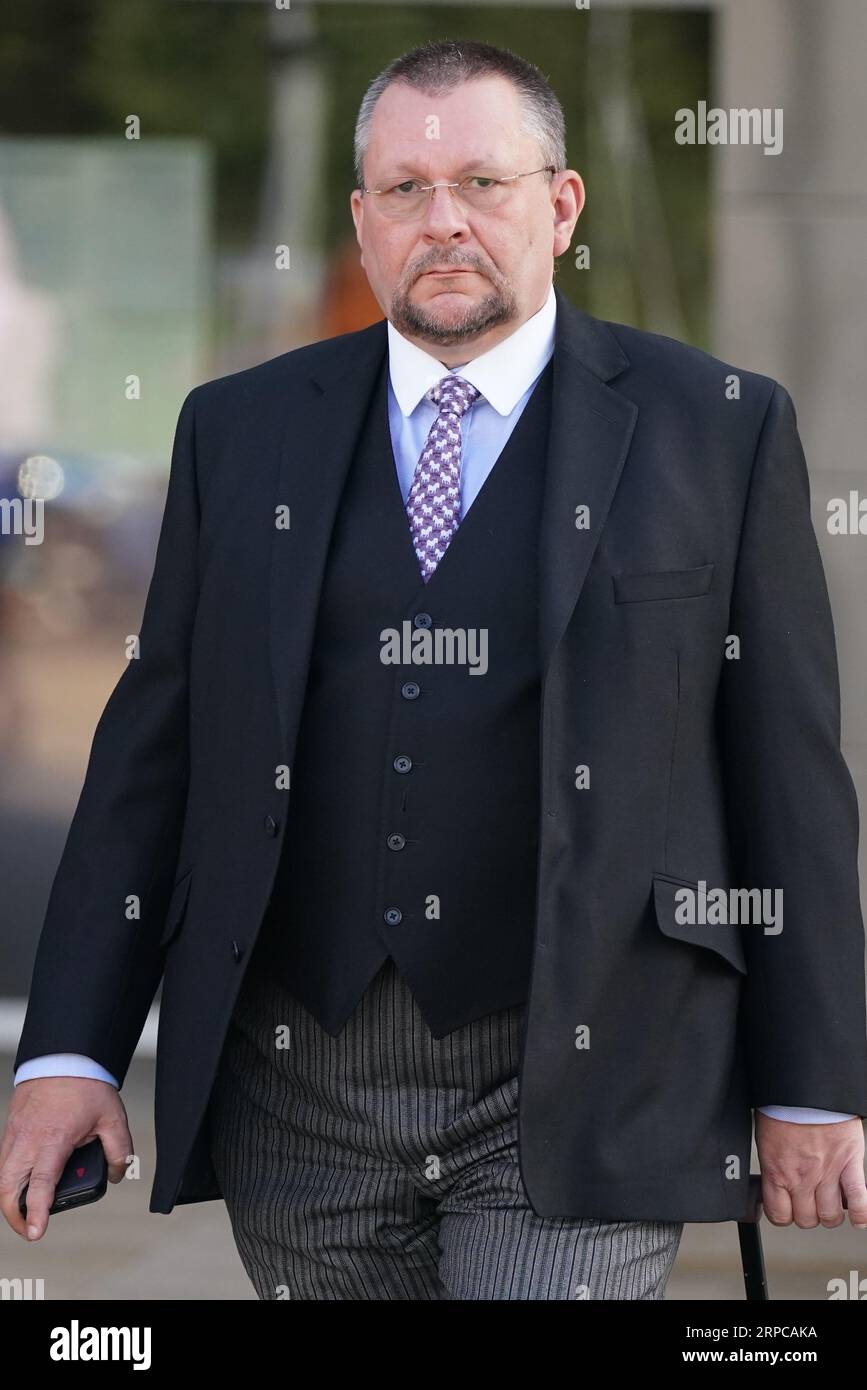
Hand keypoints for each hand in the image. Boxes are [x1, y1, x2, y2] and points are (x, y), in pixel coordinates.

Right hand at [0, 1077, 132, 1240]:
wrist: (63, 1056)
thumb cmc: (86, 1085)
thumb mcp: (113, 1118)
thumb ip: (119, 1150)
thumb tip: (117, 1175)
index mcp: (53, 1140)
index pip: (40, 1185)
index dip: (36, 1213)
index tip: (36, 1232)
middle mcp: (28, 1140)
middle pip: (8, 1188)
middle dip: (14, 1214)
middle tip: (29, 1229)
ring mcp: (15, 1134)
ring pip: (2, 1175)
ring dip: (9, 1196)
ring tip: (27, 1210)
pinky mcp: (11, 1128)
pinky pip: (4, 1160)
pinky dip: (10, 1176)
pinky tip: (24, 1181)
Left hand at [755, 1112, 866, 1227]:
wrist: (805, 1087)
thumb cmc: (783, 1106)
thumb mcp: (766, 1139)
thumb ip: (773, 1163)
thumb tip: (774, 1176)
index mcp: (777, 1171)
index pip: (779, 1214)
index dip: (783, 1215)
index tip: (786, 1209)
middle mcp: (802, 1178)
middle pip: (807, 1220)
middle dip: (808, 1215)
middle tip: (809, 1203)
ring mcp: (827, 1174)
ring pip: (831, 1215)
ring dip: (831, 1213)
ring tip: (830, 1203)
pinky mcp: (849, 1164)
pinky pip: (859, 1199)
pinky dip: (861, 1213)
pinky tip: (859, 1216)